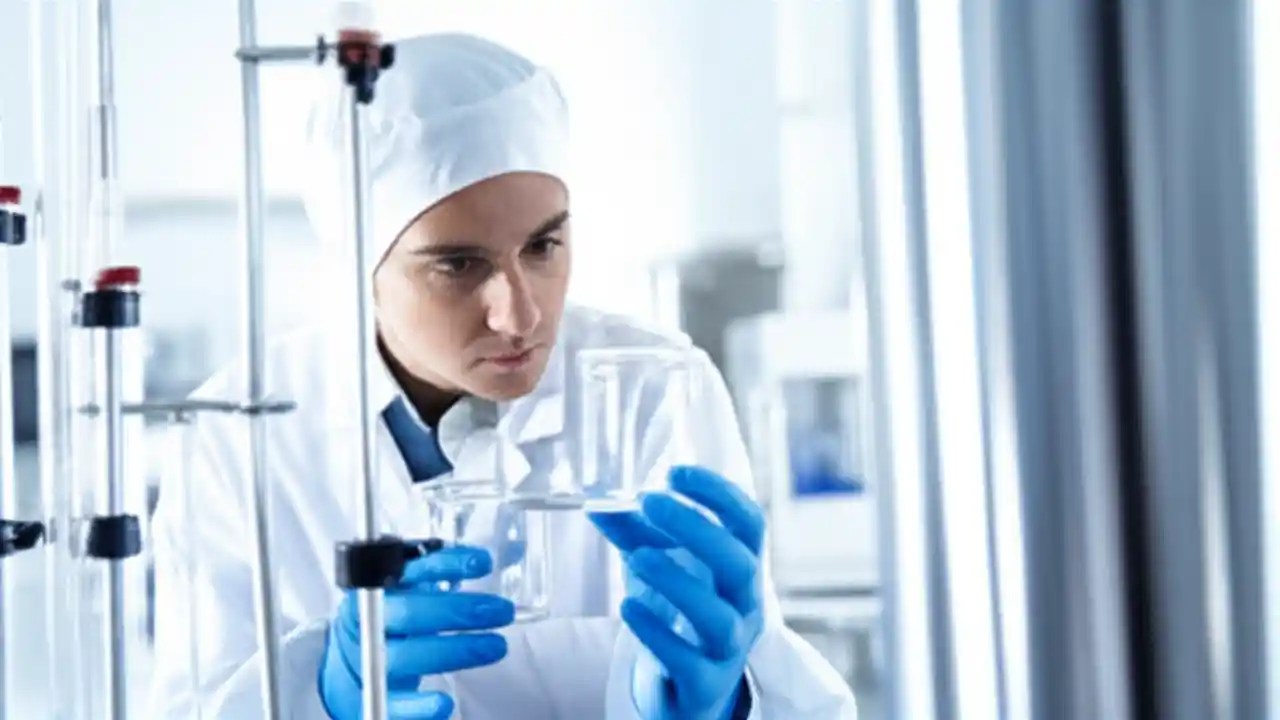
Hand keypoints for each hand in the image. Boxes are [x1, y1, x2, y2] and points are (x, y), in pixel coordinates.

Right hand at [319, 546, 515, 718]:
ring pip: (405, 655)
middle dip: (458, 611)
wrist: (352, 662)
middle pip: (410, 613)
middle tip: (502, 611)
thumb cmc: (394, 617)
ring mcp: (369, 656)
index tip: (482, 563)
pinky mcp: (371, 693)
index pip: (414, 568)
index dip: (448, 563)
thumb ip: (457, 570)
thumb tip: (516, 550)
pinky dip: (419, 706)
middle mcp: (372, 617)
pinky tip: (444, 704)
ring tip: (495, 646)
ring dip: (454, 651)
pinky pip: (392, 701)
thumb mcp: (417, 586)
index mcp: (383, 585)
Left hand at [590, 466, 765, 719]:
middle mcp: (745, 604)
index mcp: (742, 566)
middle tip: (651, 501)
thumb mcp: (665, 566)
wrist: (695, 687)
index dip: (718, 493)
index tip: (675, 471)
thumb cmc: (683, 613)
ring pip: (717, 616)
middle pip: (738, 563)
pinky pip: (688, 660)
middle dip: (696, 528)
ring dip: (677, 582)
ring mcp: (729, 647)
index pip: (748, 521)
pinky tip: (629, 606)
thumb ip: (636, 532)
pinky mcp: (705, 683)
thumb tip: (597, 501)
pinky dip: (657, 631)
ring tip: (637, 558)